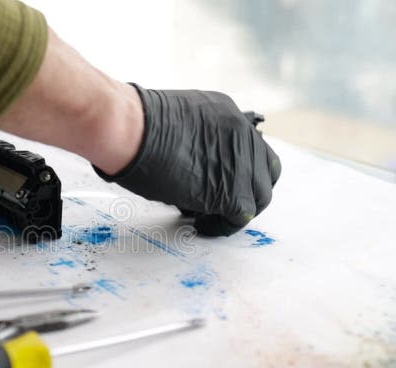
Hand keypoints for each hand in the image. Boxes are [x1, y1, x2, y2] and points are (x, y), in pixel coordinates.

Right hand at [95, 84, 280, 235]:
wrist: (130, 128)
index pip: (249, 146)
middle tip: (218, 203)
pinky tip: (202, 226)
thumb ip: (192, 139)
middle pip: (264, 170)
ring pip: (258, 196)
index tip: (216, 180)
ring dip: (235, 210)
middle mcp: (241, 134)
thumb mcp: (175, 121)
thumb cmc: (135, 124)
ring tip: (207, 218)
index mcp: (228, 113)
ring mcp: (241, 163)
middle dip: (245, 189)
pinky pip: (241, 217)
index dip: (237, 169)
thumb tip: (187, 166)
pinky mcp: (231, 191)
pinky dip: (223, 225)